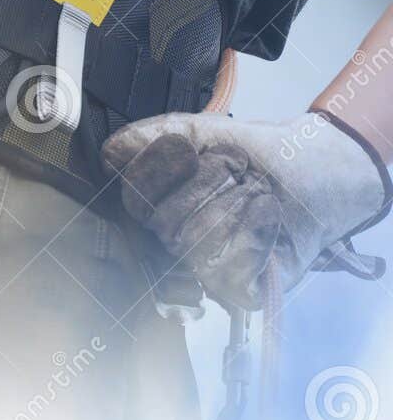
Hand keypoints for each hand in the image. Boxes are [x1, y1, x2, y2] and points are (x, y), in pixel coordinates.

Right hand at [103, 111, 387, 308]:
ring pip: (195, 244)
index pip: (130, 198)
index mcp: (151, 205)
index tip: (189, 149)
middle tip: (236, 168)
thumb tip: (109, 155)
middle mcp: (169, 241)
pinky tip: (268, 215)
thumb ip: (144, 137)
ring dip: (236, 203)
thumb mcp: (191, 130)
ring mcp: (202, 268)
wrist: (310, 170)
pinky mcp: (239, 289)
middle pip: (164, 223)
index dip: (159, 169)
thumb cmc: (247, 152)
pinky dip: (254, 234)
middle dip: (209, 182)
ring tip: (257, 189)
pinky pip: (228, 272)